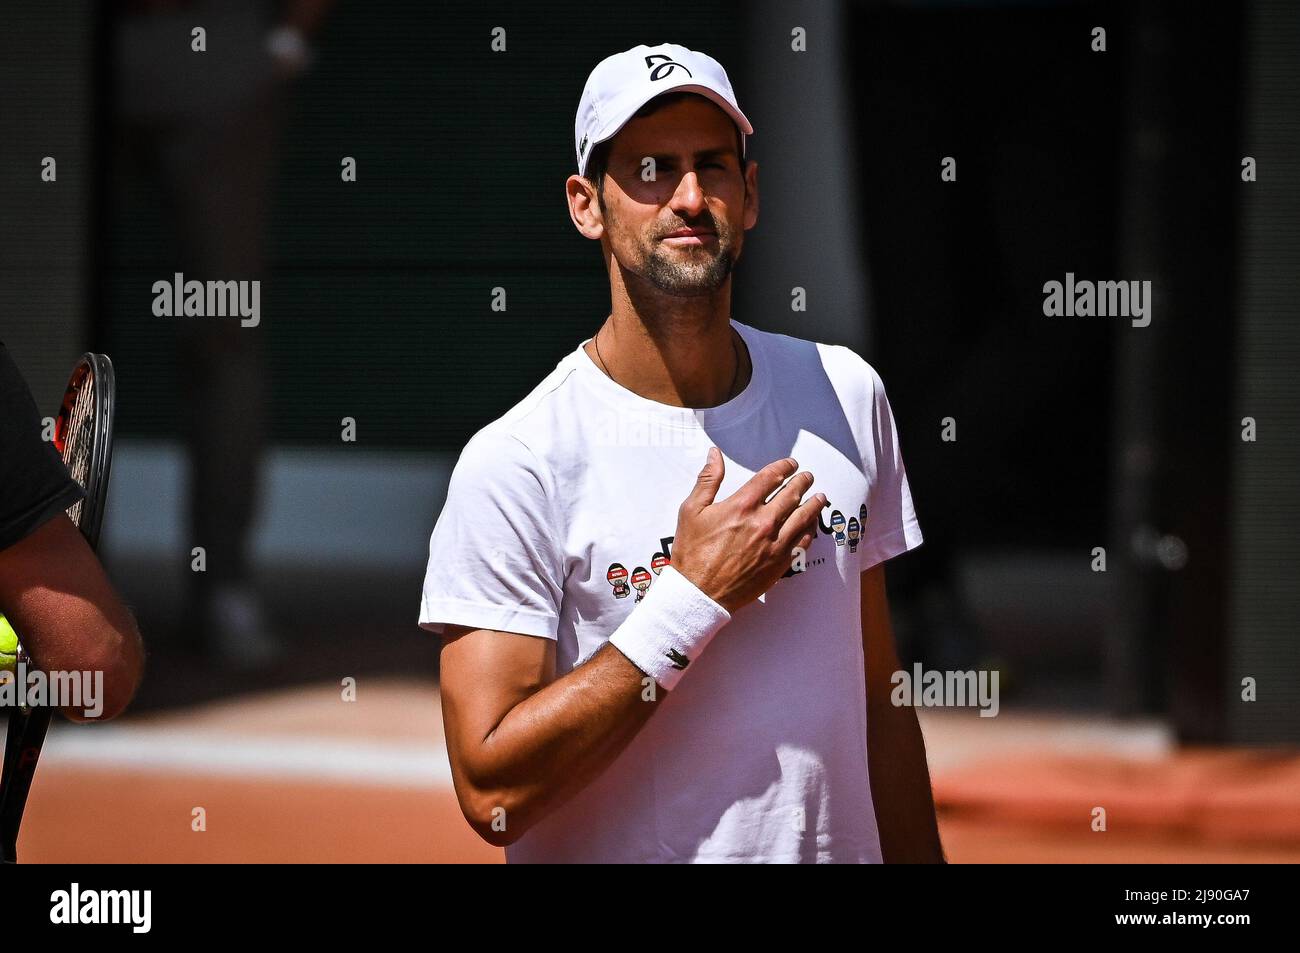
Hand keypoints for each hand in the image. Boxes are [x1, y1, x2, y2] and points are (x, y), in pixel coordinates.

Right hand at [670, 448, 823, 612]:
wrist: (699, 593)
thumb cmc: (692, 553)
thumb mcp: (691, 510)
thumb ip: (708, 480)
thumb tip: (715, 454)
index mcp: (742, 505)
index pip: (771, 477)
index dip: (784, 466)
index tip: (791, 464)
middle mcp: (763, 522)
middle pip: (792, 494)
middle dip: (803, 481)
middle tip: (808, 476)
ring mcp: (775, 544)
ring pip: (803, 517)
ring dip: (814, 503)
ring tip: (820, 497)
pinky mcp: (780, 563)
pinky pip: (803, 542)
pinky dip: (810, 529)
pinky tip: (812, 524)